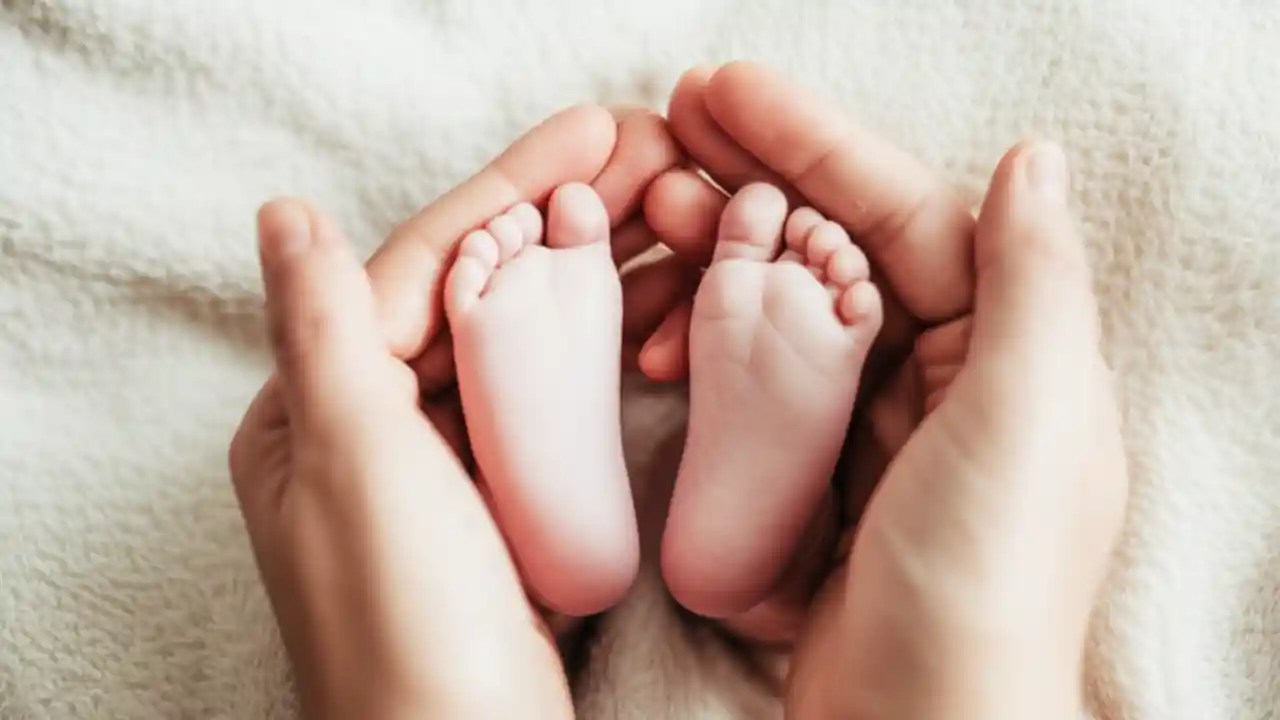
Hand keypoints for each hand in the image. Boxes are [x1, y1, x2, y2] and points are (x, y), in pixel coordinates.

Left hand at [229, 105, 679, 718]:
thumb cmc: (400, 624)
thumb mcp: (352, 462)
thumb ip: (323, 330)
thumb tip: (284, 214)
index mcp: (312, 414)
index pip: (413, 269)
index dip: (505, 193)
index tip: (589, 134)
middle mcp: (370, 434)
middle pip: (471, 297)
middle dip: (557, 223)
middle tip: (644, 159)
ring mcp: (441, 473)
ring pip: (513, 345)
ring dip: (583, 276)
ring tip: (662, 216)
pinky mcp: (499, 508)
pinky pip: (542, 404)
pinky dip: (590, 353)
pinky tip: (642, 311)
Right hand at [642, 63, 1125, 716]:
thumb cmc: (980, 585)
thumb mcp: (1027, 417)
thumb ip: (1031, 281)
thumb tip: (1031, 158)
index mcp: (1004, 356)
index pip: (902, 212)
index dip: (812, 141)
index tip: (721, 91)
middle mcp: (941, 388)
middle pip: (831, 255)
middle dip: (747, 191)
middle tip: (660, 150)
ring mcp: (870, 440)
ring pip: (781, 320)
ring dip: (713, 272)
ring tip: (646, 240)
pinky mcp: (812, 491)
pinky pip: (752, 397)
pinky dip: (704, 362)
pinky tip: (657, 352)